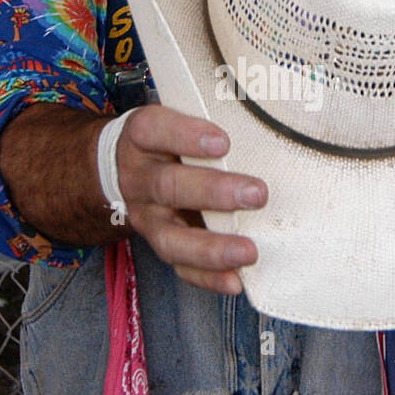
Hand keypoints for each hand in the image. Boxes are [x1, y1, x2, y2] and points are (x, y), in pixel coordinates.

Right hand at [115, 104, 266, 295]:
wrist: (123, 167)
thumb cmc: (168, 138)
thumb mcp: (177, 116)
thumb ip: (208, 117)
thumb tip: (271, 114)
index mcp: (142, 137)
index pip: (154, 130)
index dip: (186, 136)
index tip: (222, 141)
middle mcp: (140, 178)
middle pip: (169, 187)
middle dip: (214, 192)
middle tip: (256, 194)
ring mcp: (147, 216)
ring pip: (170, 237)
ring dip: (211, 247)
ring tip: (248, 251)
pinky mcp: (160, 243)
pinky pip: (180, 266)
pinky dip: (207, 277)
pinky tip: (235, 280)